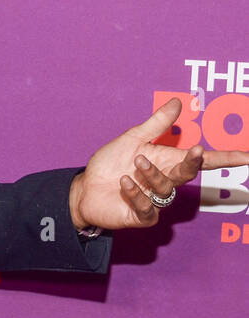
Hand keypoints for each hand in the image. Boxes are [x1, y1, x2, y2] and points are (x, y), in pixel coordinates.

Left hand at [69, 97, 248, 231]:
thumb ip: (156, 124)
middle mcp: (166, 181)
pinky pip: (148, 208)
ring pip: (166, 189)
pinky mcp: (141, 216)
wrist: (84, 188)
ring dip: (152, 174)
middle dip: (193, 163)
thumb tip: (177, 101)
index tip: (248, 156)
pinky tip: (124, 183)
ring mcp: (155, 201)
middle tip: (193, 151)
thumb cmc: (110, 164)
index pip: (202, 161)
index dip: (227, 158)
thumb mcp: (132, 139)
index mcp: (168, 162)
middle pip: (188, 174)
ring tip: (135, 161)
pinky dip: (137, 194)